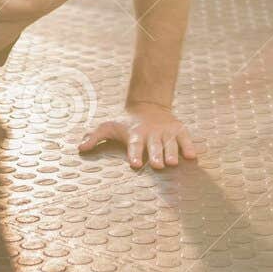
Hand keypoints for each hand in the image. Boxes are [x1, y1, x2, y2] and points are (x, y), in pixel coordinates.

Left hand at [78, 103, 198, 169]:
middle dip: (156, 155)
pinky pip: (185, 138)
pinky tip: (192, 156)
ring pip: (170, 143)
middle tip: (158, 165)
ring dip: (172, 152)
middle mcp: (152, 134)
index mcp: (135, 134)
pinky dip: (189, 146)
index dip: (134, 154)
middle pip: (154, 146)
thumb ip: (95, 137)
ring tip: (173, 162)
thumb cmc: (126, 123)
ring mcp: (166, 132)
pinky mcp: (178, 130)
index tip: (134, 164)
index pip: (134, 145)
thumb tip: (80, 148)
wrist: (148, 105)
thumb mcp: (108, 126)